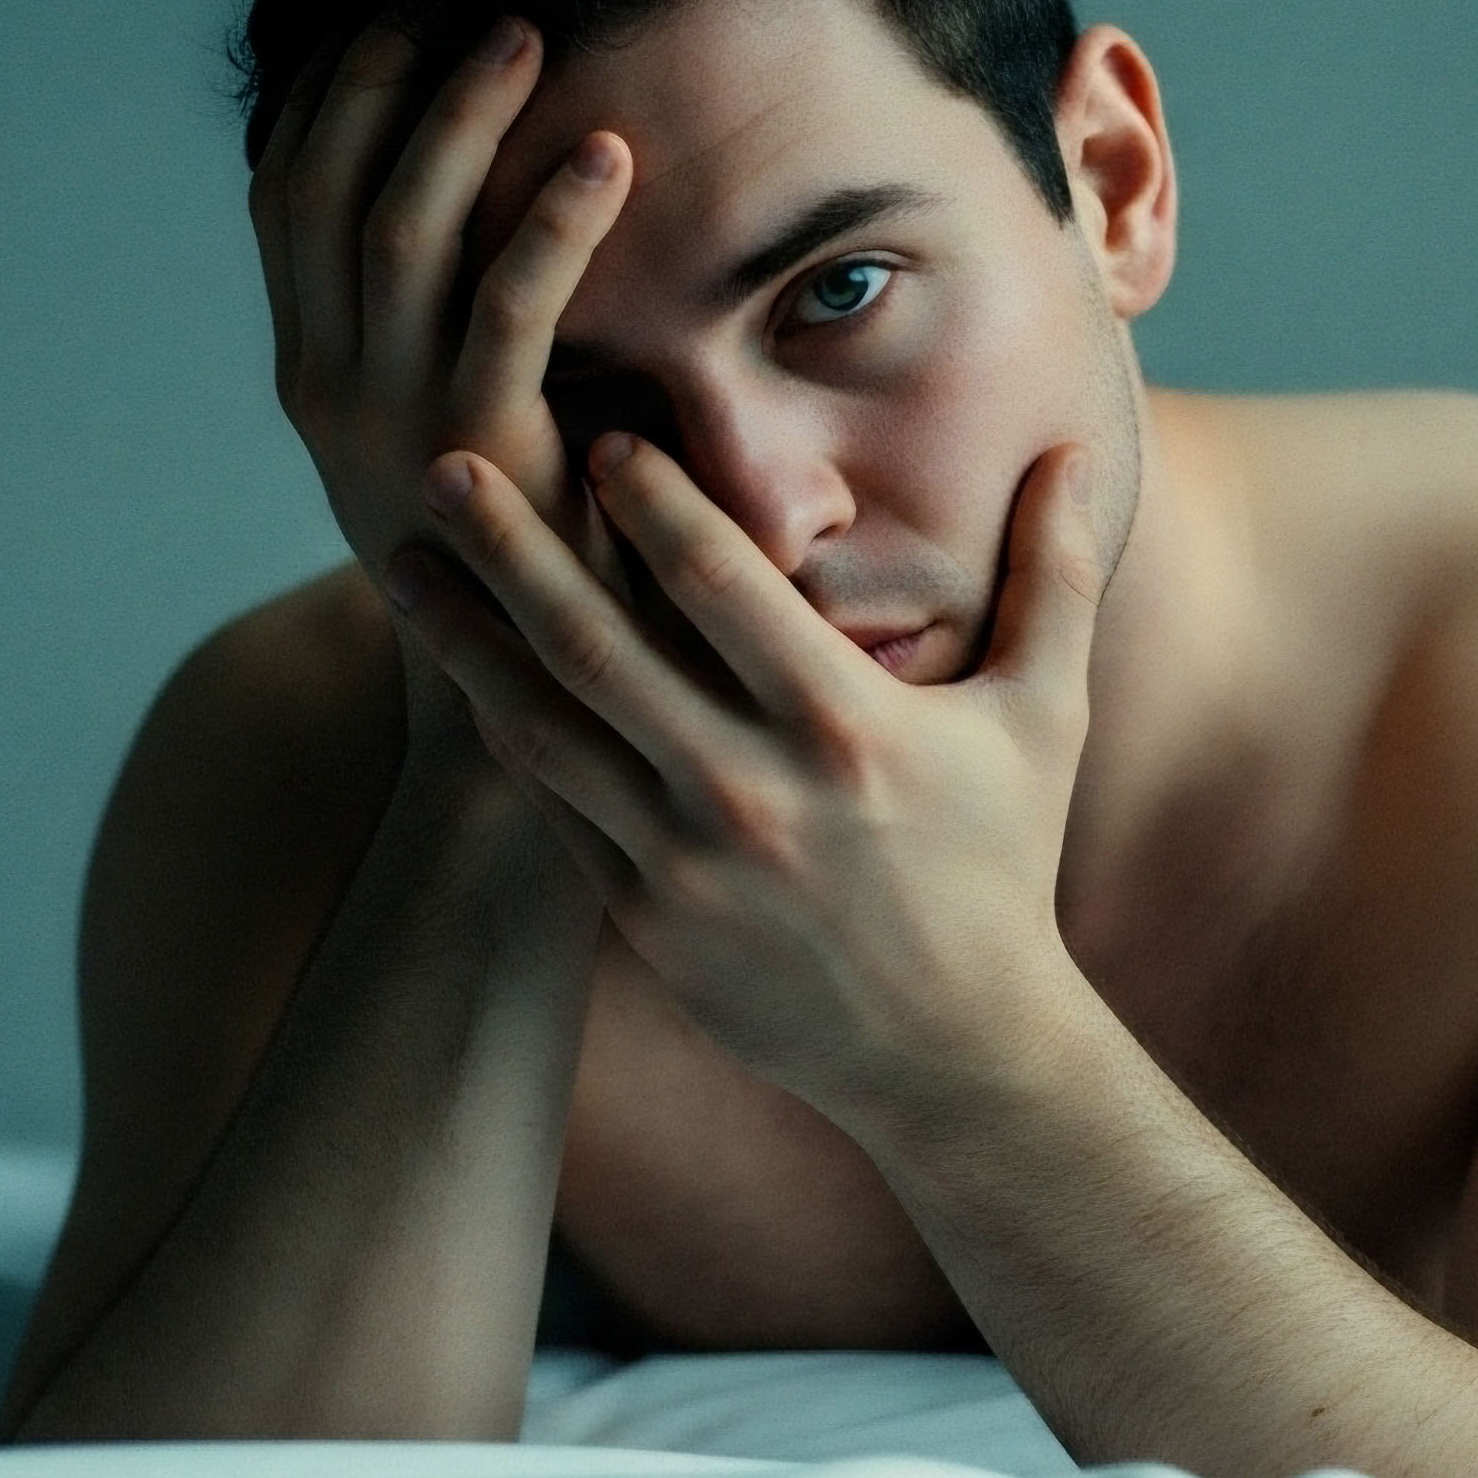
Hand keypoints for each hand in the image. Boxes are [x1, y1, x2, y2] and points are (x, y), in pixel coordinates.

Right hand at [250, 19, 633, 725]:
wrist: (537, 711)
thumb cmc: (527, 552)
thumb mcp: (462, 423)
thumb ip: (456, 326)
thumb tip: (491, 200)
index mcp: (313, 372)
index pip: (286, 194)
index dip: (327, 87)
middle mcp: (327, 388)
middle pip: (328, 185)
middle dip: (384, 69)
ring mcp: (391, 420)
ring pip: (402, 225)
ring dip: (464, 115)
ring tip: (528, 33)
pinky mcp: (481, 449)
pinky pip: (509, 302)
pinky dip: (556, 215)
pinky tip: (610, 152)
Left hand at [378, 431, 1108, 1120]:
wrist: (956, 1052)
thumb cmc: (1002, 866)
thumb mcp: (1045, 718)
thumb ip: (1052, 578)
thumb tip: (1077, 447)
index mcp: (845, 727)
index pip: (723, 586)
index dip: (652, 498)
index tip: (598, 425)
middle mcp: (753, 791)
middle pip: (600, 644)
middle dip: (512, 547)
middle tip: (442, 463)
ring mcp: (688, 864)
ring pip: (547, 729)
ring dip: (465, 640)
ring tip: (400, 563)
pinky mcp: (647, 919)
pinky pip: (554, 809)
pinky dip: (501, 735)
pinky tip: (456, 674)